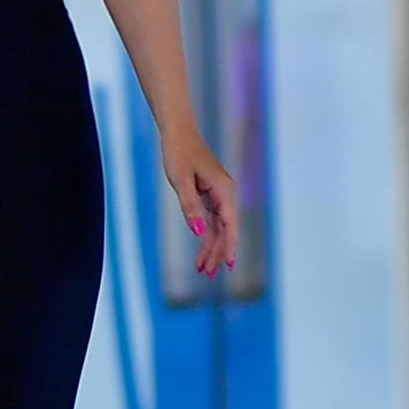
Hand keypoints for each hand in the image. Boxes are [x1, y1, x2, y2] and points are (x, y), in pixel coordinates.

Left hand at [165, 137, 239, 278]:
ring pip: (218, 228)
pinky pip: (212, 221)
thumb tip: (200, 233)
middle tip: (208, 275)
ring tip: (203, 271)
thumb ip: (191, 207)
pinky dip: (206, 237)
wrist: (178, 132)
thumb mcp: (181, 181)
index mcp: (225, 190)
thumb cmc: (179, 152)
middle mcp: (226, 194)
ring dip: (211, 249)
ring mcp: (219, 196)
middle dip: (217, 253)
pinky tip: (201, 253)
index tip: (228, 265)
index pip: (230, 224)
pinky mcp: (210, 196)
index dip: (229, 246)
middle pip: (225, 230)